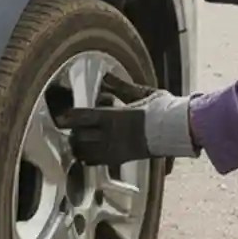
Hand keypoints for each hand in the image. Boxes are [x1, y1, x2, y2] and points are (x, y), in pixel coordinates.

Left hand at [56, 73, 199, 165]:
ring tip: (77, 139)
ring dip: (78, 145)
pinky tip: (87, 151)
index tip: (61, 116)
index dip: (68, 117)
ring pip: (85, 152)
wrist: (176, 131)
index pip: (82, 118)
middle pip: (79, 137)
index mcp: (114, 117)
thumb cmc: (162, 110)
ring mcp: (115, 150)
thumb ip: (119, 86)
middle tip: (70, 127)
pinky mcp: (120, 159)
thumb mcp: (140, 93)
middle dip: (72, 132)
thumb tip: (105, 77)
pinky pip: (96, 161)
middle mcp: (111, 136)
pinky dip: (87, 156)